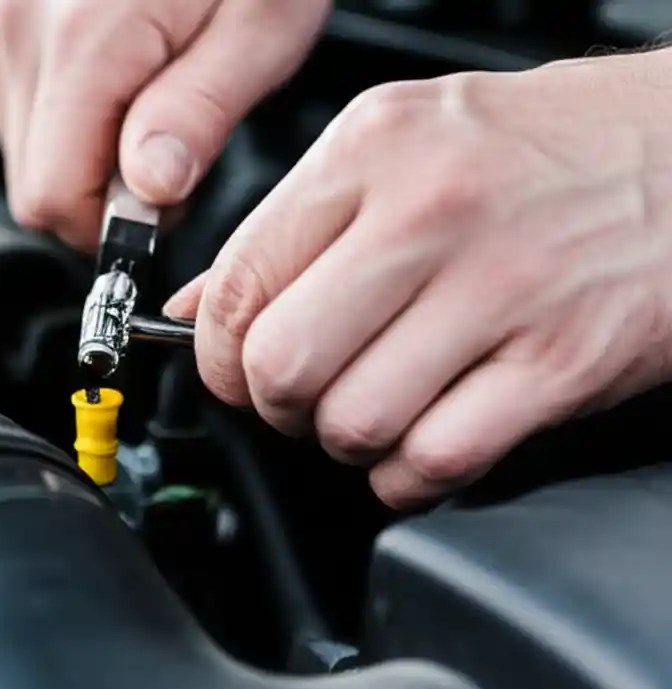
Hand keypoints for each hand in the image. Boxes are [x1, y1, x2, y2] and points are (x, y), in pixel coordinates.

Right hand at [0, 0, 329, 248]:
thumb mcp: (261, 25)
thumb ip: (197, 115)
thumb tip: (148, 194)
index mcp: (86, 41)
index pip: (53, 200)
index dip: (110, 225)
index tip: (163, 199)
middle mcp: (17, 29)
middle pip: (32, 182)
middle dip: (100, 189)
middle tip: (168, 141)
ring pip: (21, 144)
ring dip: (81, 146)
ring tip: (145, 88)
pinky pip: (12, 98)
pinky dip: (62, 106)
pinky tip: (112, 64)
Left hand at [165, 50, 671, 508]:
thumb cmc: (543, 147)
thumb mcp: (399, 140)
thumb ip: (292, 224)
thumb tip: (195, 310)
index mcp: (371, 150)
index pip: (238, 282)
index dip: (216, 353)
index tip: (232, 368)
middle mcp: (430, 213)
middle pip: (283, 363)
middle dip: (274, 406)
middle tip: (298, 399)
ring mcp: (502, 290)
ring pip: (355, 423)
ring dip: (345, 444)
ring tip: (369, 415)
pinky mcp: (562, 362)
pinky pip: (438, 459)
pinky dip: (408, 478)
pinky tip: (417, 447)